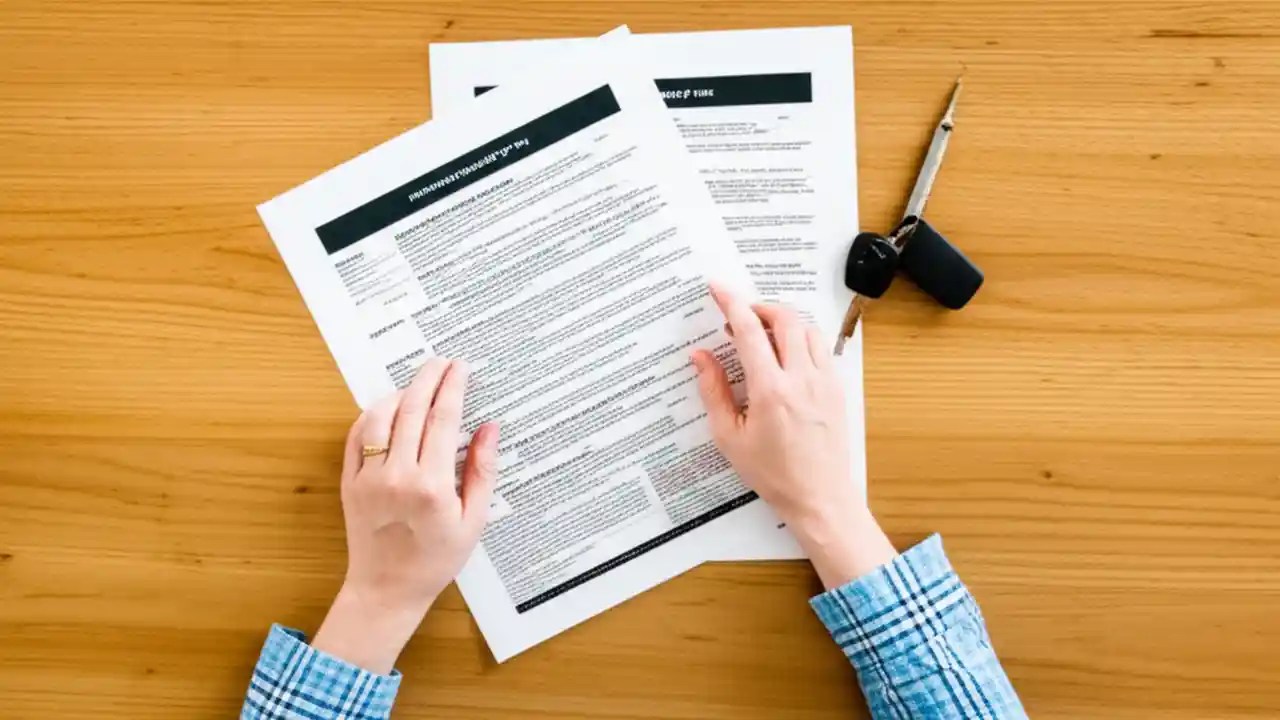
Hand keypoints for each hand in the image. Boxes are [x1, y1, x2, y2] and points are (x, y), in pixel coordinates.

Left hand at [311, 358, 499, 673]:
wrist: (387, 590)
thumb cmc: (435, 560)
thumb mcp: (473, 520)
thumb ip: (482, 471)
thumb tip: (489, 428)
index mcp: (432, 485)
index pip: (443, 419)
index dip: (453, 387)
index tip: (461, 368)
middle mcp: (397, 476)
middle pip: (412, 409)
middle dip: (428, 379)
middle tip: (441, 362)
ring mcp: (368, 478)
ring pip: (380, 417)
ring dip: (399, 393)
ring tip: (417, 384)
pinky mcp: (349, 482)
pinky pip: (357, 436)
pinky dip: (372, 415)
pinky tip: (388, 409)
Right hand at [691, 284, 896, 589]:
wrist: (820, 498)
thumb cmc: (773, 474)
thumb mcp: (729, 436)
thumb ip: (713, 391)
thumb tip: (700, 356)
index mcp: (770, 390)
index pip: (749, 330)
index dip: (731, 302)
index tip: (718, 288)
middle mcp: (802, 379)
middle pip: (784, 318)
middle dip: (759, 307)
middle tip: (740, 315)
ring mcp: (825, 381)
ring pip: (807, 328)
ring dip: (783, 321)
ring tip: (763, 334)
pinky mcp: (838, 388)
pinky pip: (821, 348)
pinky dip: (802, 339)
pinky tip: (786, 355)